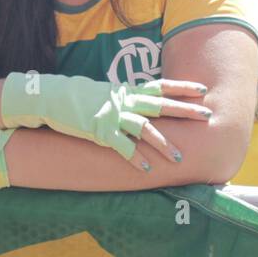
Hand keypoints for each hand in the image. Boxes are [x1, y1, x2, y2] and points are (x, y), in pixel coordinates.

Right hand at [0, 73, 210, 168]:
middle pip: (161, 104)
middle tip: (207, 116)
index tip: (202, 89)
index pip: (160, 86)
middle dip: (185, 110)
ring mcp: (113, 115)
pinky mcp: (100, 131)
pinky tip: (147, 170)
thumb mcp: (105, 94)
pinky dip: (136, 159)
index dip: (181, 87)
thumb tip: (139, 103)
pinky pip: (123, 147)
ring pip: (145, 129)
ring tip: (179, 158)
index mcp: (126, 91)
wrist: (51, 98)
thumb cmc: (78, 97)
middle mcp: (124, 101)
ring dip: (163, 144)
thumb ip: (124, 99)